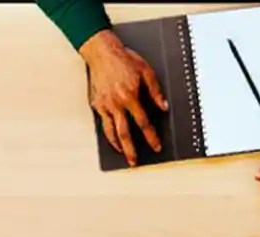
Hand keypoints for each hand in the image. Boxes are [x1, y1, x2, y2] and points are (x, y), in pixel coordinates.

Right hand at [80, 30, 166, 166]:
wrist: (101, 51)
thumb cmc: (123, 59)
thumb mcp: (146, 71)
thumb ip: (155, 91)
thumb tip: (163, 107)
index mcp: (129, 96)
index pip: (143, 122)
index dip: (151, 136)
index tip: (156, 146)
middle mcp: (116, 103)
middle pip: (125, 133)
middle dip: (131, 150)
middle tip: (135, 161)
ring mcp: (104, 105)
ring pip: (111, 131)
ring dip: (118, 145)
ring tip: (123, 154)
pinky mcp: (96, 104)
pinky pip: (103, 123)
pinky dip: (108, 133)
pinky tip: (113, 138)